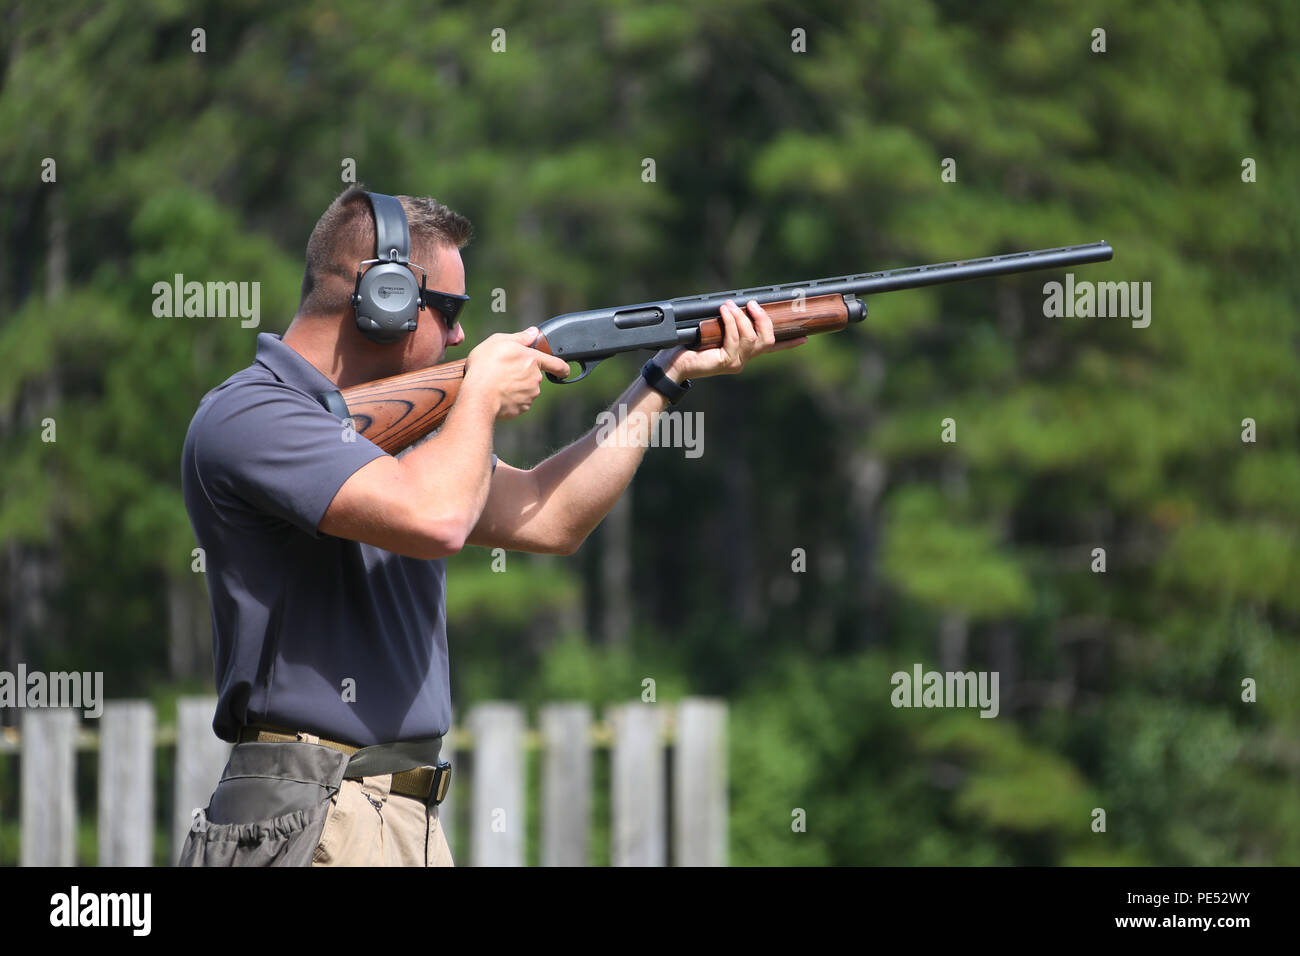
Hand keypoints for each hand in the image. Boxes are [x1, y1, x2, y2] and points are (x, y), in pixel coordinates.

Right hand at [463, 327, 571, 420]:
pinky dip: (511, 399)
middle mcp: (535, 379)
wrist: (478, 395)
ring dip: (517, 386)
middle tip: (504, 371)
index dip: (563, 368)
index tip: (564, 371)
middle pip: (535, 376)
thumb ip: (520, 337)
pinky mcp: (521, 408)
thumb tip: (534, 332)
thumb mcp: (499, 341)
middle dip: (523, 374)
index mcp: (533, 360)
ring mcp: (529, 395)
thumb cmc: (486, 366)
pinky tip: (498, 394)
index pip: (558, 364)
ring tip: (498, 383)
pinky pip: (519, 402)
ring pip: (527, 389)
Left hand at [651, 299, 806, 383]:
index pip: (772, 348)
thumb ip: (728, 322)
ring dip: (742, 318)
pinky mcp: (725, 363)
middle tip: (753, 304)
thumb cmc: (689, 345)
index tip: (805, 337)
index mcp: (743, 353)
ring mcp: (736, 363)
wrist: (673, 363)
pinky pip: (735, 339)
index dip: (789, 343)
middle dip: (763, 320)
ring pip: (752, 338)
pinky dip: (731, 322)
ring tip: (730, 305)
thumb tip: (737, 303)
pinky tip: (725, 312)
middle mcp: (743, 359)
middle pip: (767, 340)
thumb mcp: (714, 330)